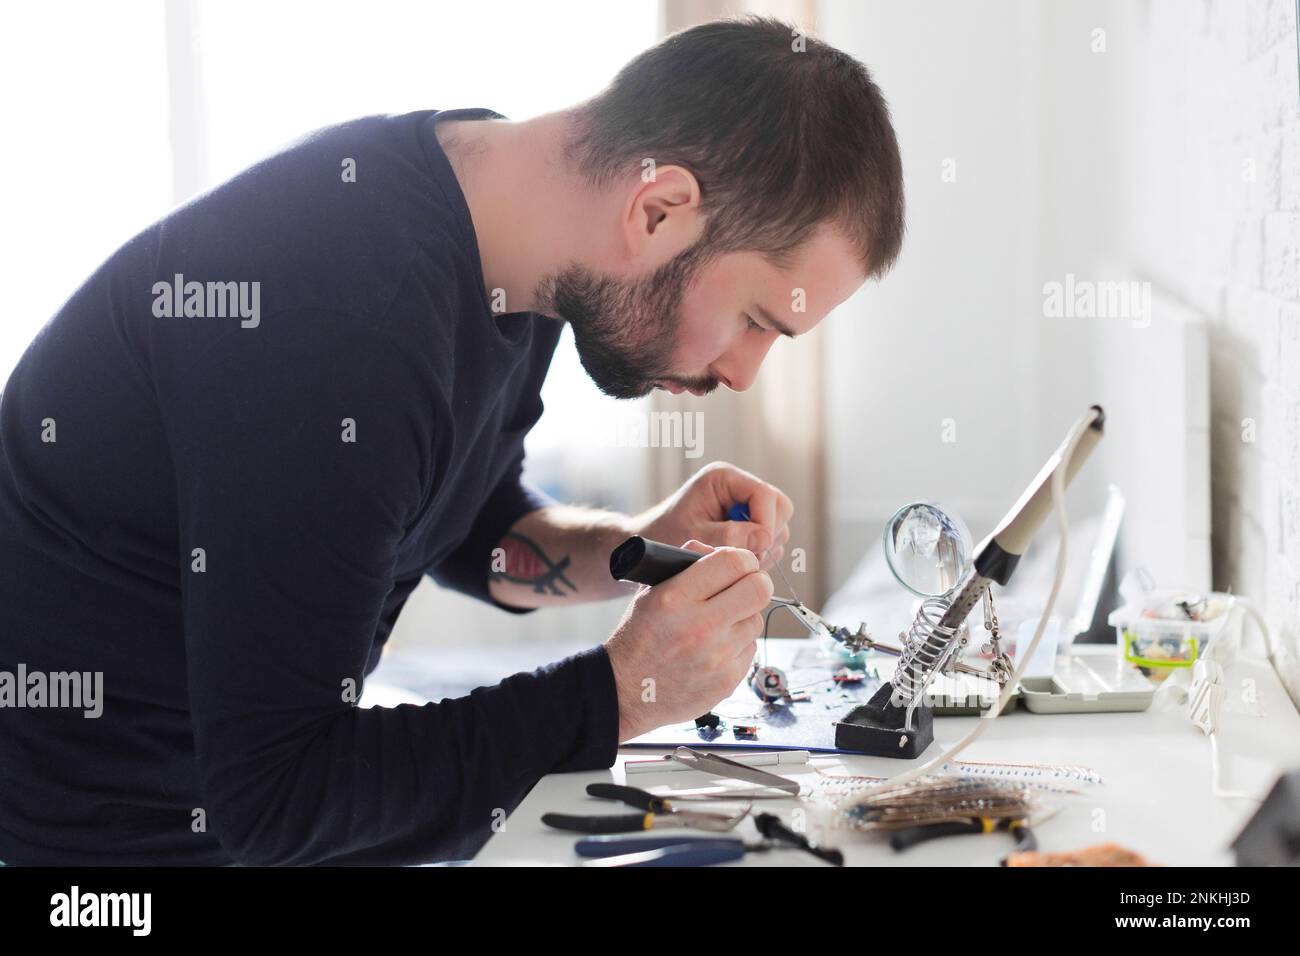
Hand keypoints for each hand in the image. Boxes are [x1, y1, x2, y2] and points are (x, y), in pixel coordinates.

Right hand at [604, 541, 772, 740]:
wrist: (626, 692)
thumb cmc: (639, 637)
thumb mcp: (651, 590)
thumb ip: (687, 561)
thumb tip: (724, 551)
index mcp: (676, 597)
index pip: (734, 562)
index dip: (744, 559)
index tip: (741, 564)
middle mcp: (699, 627)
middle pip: (759, 589)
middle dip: (755, 583)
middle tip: (744, 588)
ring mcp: (716, 657)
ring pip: (756, 620)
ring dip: (743, 617)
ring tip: (719, 624)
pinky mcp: (727, 681)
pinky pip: (750, 649)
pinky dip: (738, 645)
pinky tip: (715, 649)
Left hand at [634, 462, 793, 570]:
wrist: (654, 544)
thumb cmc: (666, 535)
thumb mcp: (694, 536)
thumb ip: (729, 537)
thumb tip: (765, 540)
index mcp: (724, 478)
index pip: (764, 495)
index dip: (766, 523)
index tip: (757, 549)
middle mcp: (740, 487)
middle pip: (779, 508)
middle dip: (767, 536)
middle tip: (747, 558)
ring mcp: (747, 506)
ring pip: (778, 526)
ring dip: (764, 548)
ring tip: (734, 560)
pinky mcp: (750, 523)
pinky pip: (771, 540)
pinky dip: (760, 554)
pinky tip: (736, 561)